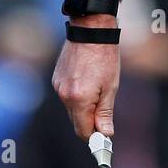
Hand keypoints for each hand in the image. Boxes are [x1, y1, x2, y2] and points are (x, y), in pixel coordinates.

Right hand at [52, 16, 119, 139]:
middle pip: (76, 121)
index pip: (83, 130)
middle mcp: (64, 95)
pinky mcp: (56, 78)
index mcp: (78, 99)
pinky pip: (66, 95)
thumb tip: (106, 134)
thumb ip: (105, 113)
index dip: (95, 136)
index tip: (105, 135)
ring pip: (71, 108)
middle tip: (105, 112)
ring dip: (84, 106)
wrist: (91, 31)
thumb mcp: (111, 86)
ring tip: (98, 88)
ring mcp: (58, 86)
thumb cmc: (105, 57)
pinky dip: (77, 95)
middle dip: (90, 121)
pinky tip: (88, 81)